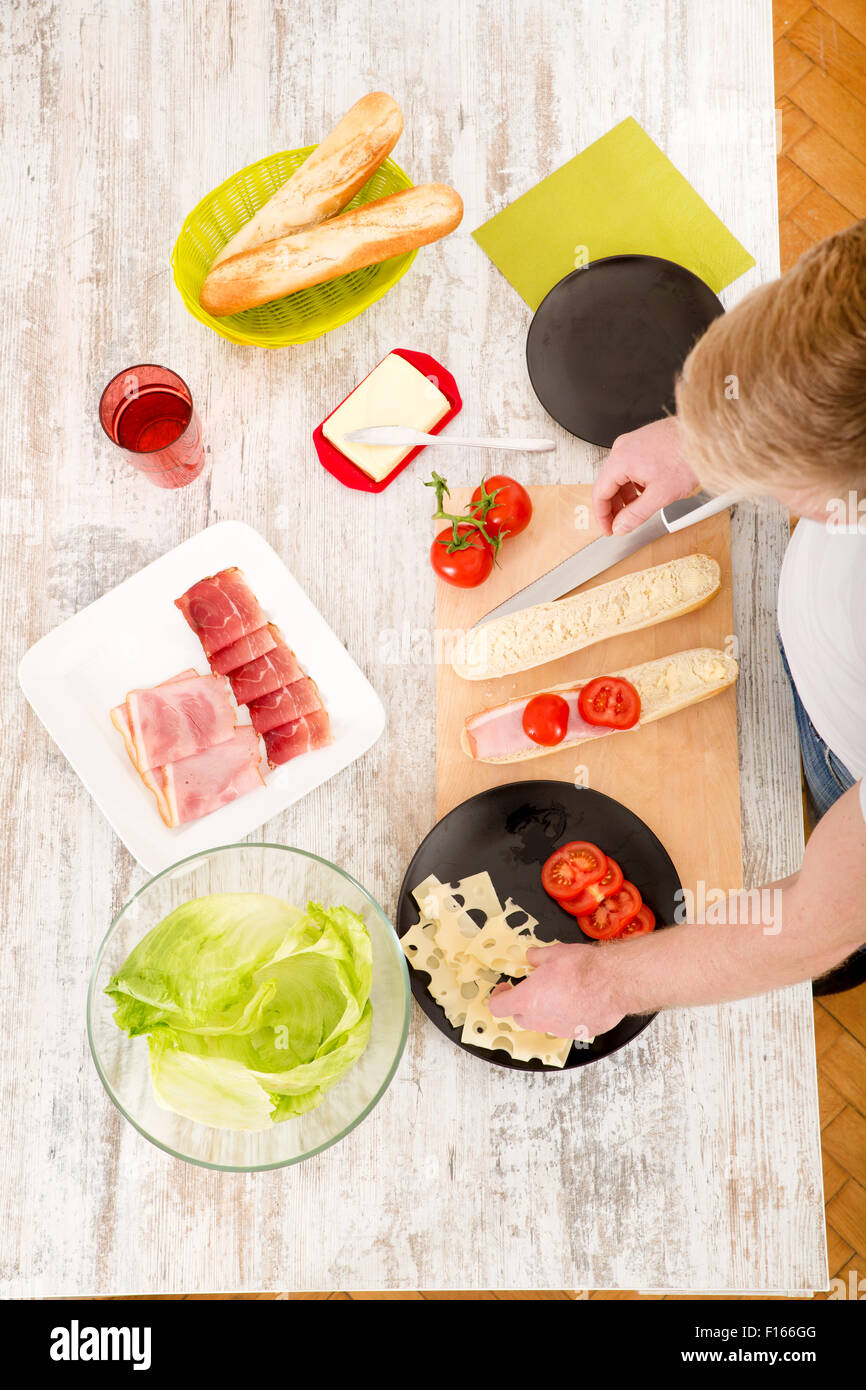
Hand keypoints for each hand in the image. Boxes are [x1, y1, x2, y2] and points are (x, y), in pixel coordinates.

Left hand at [488, 943, 625, 1039]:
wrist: (613, 983)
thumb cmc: (584, 968)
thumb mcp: (554, 953)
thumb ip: (537, 957)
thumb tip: (532, 956)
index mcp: (527, 1000)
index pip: (498, 1007)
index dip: (498, 997)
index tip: (504, 989)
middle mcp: (540, 1019)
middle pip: (520, 1017)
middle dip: (522, 1004)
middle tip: (531, 989)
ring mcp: (559, 1029)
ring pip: (543, 1023)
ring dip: (545, 1010)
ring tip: (558, 992)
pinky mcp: (578, 1033)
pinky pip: (565, 1026)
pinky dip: (566, 1016)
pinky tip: (577, 1001)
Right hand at [592, 417, 699, 535]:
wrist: (708, 435)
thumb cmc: (688, 457)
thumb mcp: (660, 495)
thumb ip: (635, 515)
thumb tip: (620, 526)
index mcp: (620, 460)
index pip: (599, 493)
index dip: (602, 516)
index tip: (609, 529)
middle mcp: (623, 448)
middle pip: (608, 483)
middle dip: (614, 507)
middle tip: (621, 524)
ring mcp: (633, 442)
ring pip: (620, 475)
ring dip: (625, 495)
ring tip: (636, 510)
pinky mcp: (644, 441)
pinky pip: (630, 466)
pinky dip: (634, 482)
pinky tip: (647, 491)